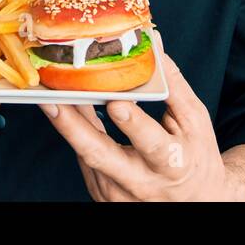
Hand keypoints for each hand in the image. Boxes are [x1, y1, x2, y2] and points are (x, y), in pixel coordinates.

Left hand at [38, 30, 238, 200]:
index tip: (116, 102)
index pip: (152, 145)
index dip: (133, 124)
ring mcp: (118, 193)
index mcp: (173, 163)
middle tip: (53, 101)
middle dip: (74, 127)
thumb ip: (173, 85)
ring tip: (48, 96)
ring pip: (86, 156)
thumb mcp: (194, 121)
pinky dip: (74, 132)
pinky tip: (63, 109)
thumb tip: (153, 44)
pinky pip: (84, 158)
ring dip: (66, 124)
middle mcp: (143, 183)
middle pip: (102, 156)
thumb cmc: (196, 155)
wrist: (195, 200)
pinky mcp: (102, 194)